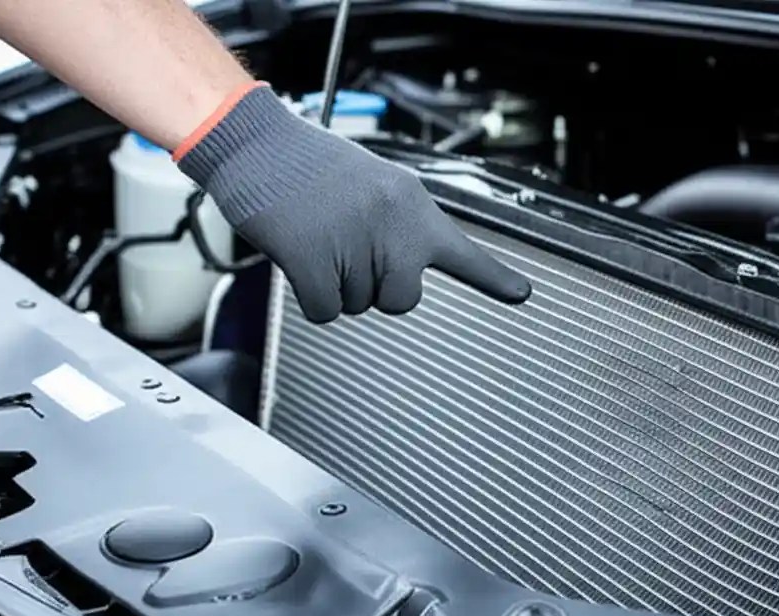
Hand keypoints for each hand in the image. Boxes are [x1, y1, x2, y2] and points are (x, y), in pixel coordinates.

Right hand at [177, 86, 530, 322]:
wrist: (255, 142)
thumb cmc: (306, 166)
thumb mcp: (369, 186)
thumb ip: (396, 227)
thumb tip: (400, 277)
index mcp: (411, 203)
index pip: (460, 249)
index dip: (493, 277)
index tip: (523, 294)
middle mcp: (392, 223)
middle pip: (402, 300)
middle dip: (375, 290)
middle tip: (345, 250)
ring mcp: (354, 241)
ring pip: (357, 306)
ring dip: (335, 285)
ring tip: (317, 236)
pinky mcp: (314, 259)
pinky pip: (325, 311)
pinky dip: (310, 297)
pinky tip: (298, 257)